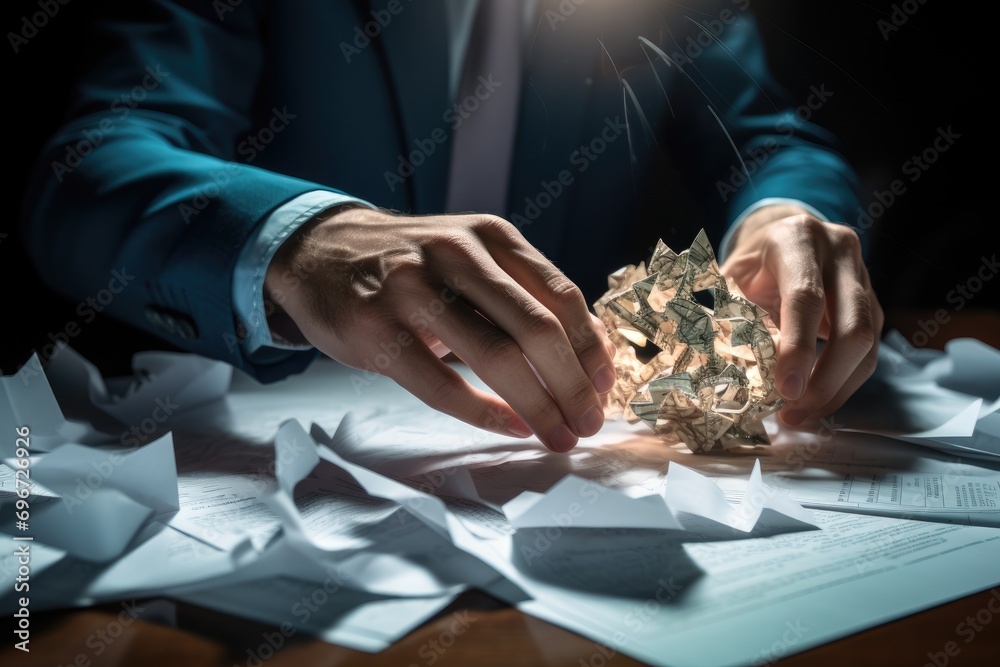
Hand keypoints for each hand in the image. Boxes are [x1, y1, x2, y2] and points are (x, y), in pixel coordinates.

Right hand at [265, 206, 615, 451]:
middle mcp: (456, 254)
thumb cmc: (410, 265)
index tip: (606, 388)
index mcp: (490, 235)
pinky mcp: (375, 329)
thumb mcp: (469, 256)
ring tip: (557, 435)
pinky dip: (484, 414)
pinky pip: (441, 384)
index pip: (561, 295)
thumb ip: (522, 293)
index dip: (592, 348)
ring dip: (538, 406)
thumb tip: (590, 350)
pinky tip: (511, 428)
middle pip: (537, 328)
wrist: (319, 252)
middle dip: (573, 386)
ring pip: (496, 357)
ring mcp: (412, 289)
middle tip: (587, 423)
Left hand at [719, 205, 883, 425]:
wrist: (781, 237)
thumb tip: (721, 369)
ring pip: (868, 344)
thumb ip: (728, 313)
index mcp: (797, 239)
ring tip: (801, 415)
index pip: (805, 298)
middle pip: (853, 326)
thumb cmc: (749, 264)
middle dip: (825, 380)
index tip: (785, 391)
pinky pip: (868, 351)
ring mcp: (864, 277)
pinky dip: (843, 383)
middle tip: (793, 413)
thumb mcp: (730, 277)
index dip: (798, 348)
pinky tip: (814, 401)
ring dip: (836, 389)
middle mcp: (840, 251)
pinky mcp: (872, 303)